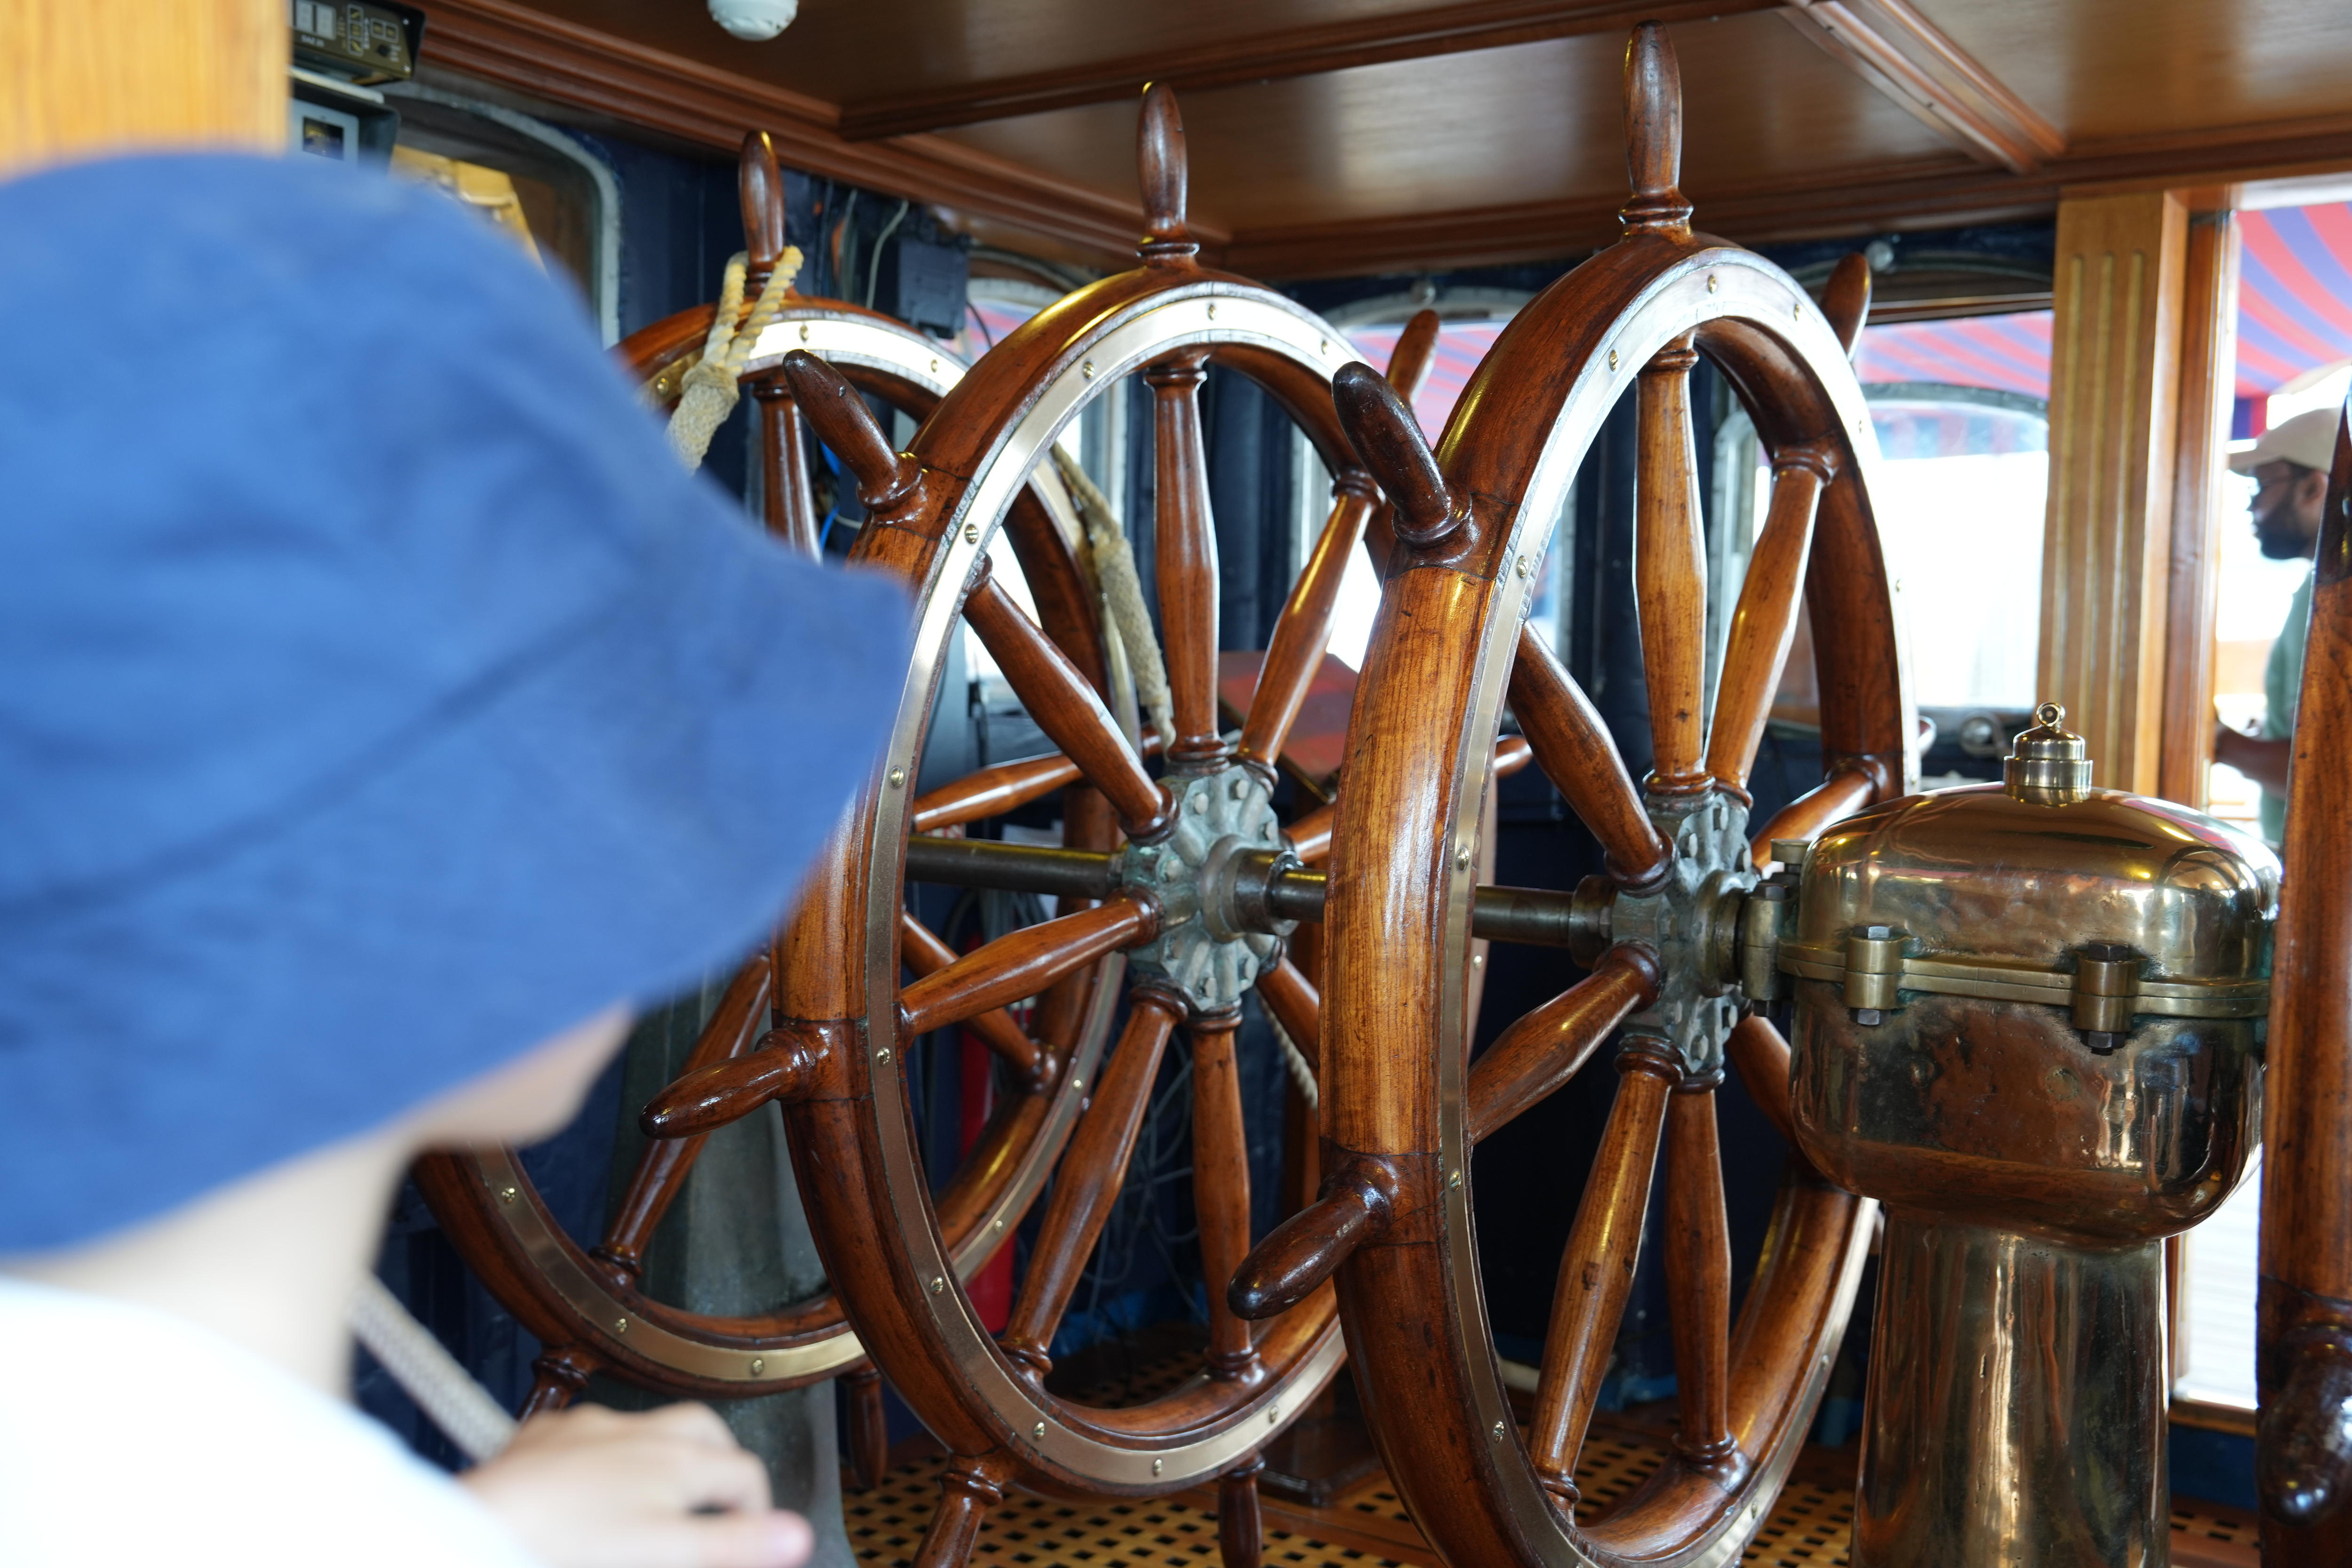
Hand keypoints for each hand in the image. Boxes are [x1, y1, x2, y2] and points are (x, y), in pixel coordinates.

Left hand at [460, 1402, 812, 1567]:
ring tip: (658, 1497)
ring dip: (664, 1455)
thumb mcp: (666, 1553)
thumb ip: (733, 1543)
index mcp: (676, 1459)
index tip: (753, 1543)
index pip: (744, 1473)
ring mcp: (586, 1430)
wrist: (477, 1528)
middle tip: (721, 1501)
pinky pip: (587, 1435)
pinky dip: (605, 1457)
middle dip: (722, 1459)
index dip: (758, 1510)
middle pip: (703, 1430)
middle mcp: (637, 1432)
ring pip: (644, 1428)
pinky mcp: (540, 1438)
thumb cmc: (571, 1546)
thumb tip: (798, 1534)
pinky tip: (590, 1490)